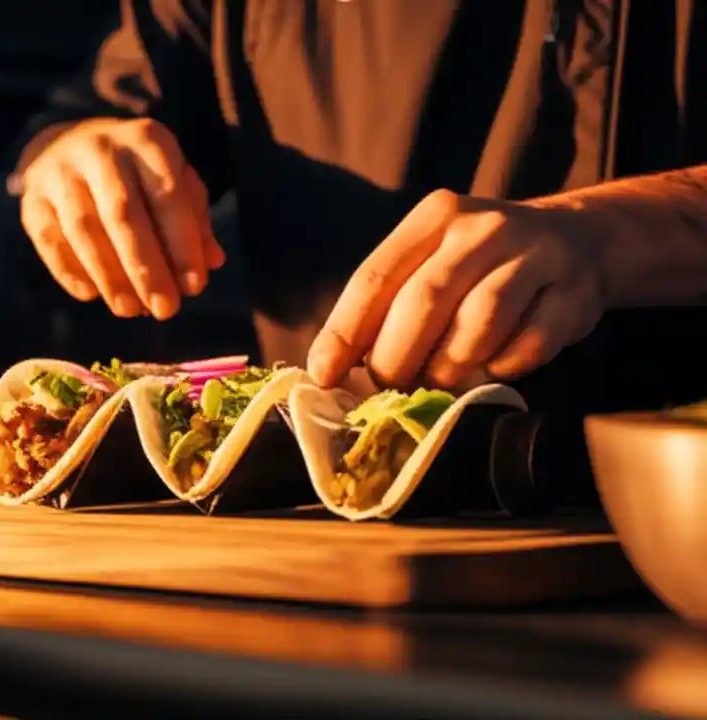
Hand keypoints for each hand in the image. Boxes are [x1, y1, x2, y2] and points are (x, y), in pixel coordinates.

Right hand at [18, 118, 224, 319]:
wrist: (67, 146)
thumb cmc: (135, 173)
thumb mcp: (171, 180)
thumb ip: (193, 218)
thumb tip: (212, 261)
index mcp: (145, 140)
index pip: (167, 194)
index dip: (181, 243)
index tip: (193, 287)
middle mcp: (99, 149)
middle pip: (123, 213)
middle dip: (146, 268)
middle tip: (165, 309)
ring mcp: (60, 172)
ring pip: (84, 229)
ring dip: (110, 276)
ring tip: (131, 309)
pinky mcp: (32, 198)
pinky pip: (50, 240)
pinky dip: (71, 271)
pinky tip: (92, 294)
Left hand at [307, 189, 607, 389]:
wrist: (579, 240)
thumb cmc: (480, 265)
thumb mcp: (431, 262)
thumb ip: (387, 306)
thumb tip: (333, 369)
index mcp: (435, 217)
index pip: (376, 276)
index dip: (345, 331)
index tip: (323, 374)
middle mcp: (483, 227)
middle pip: (425, 300)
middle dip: (395, 357)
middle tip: (386, 389)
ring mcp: (535, 255)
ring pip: (478, 324)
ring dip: (449, 367)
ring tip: (438, 381)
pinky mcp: (575, 292)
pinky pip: (528, 345)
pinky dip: (502, 368)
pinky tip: (492, 367)